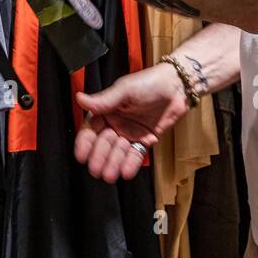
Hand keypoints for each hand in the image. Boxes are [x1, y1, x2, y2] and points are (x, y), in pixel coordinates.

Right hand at [73, 64, 188, 183]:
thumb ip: (103, 100)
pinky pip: (135, 154)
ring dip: (113, 163)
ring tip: (110, 175)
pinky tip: (126, 171)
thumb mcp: (125, 90)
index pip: (91, 128)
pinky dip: (130, 163)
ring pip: (118, 152)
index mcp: (106, 109)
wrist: (177, 88)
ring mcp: (130, 132)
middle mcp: (116, 123)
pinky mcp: (144, 140)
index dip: (85, 142)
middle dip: (100, 157)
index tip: (81, 155)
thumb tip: (80, 99)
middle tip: (96, 169)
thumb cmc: (149, 82)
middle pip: (103, 143)